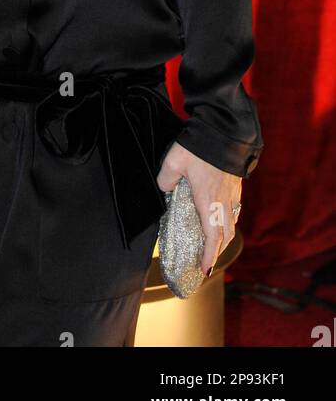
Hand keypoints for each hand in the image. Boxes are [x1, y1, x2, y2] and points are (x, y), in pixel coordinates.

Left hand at [157, 141, 241, 275]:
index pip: (212, 236)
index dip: (209, 255)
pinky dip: (227, 221)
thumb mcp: (174, 161)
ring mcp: (232, 194)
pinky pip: (233, 211)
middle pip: (224, 234)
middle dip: (216, 251)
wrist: (225, 130)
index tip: (205, 270)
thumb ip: (166, 178)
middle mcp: (223, 202)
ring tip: (213, 244)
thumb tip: (165, 188)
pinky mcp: (236, 186)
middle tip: (207, 262)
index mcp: (209, 201)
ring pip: (230, 223)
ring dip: (223, 237)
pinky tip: (220, 219)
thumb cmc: (199, 147)